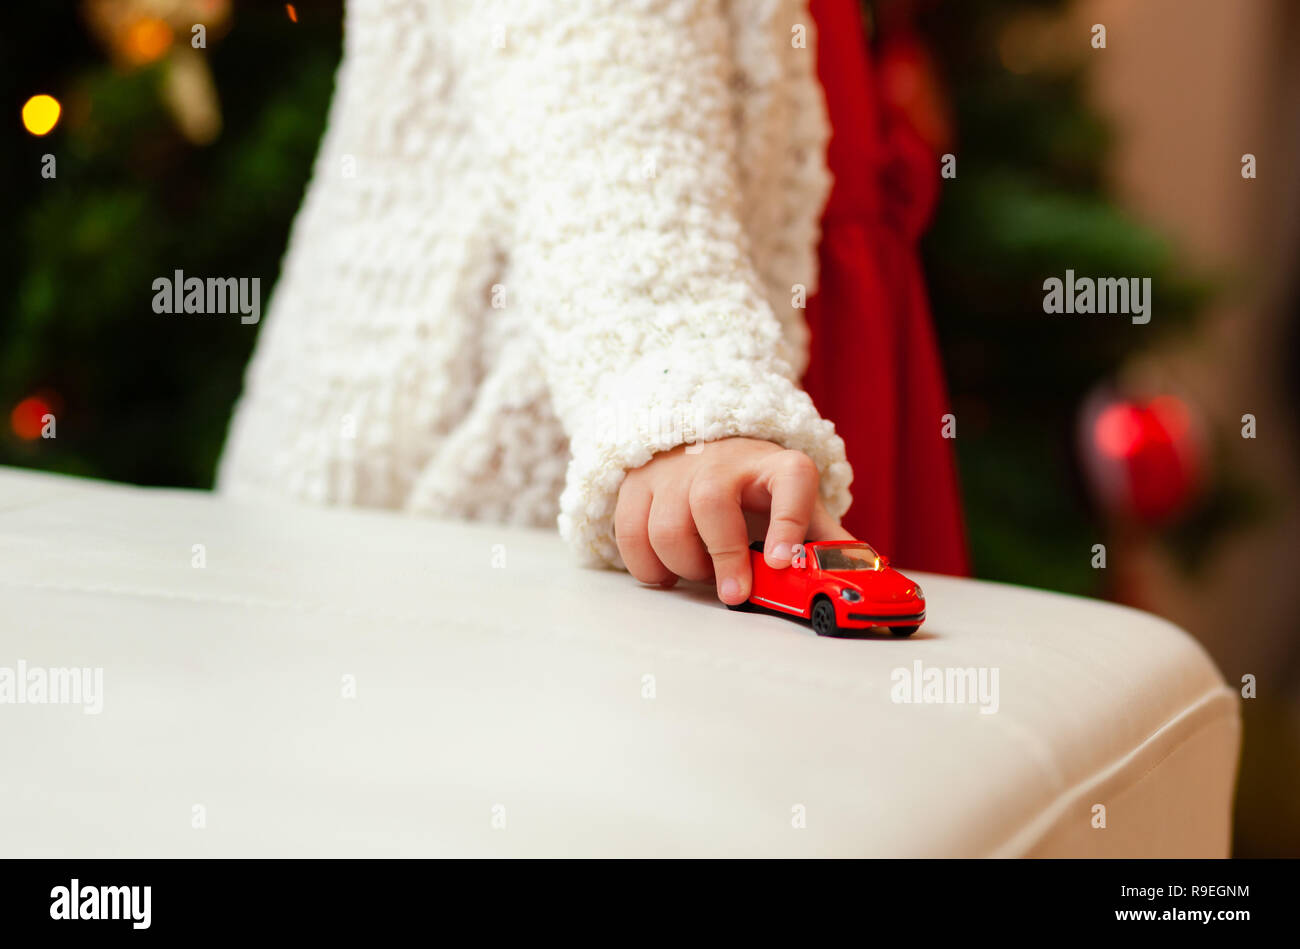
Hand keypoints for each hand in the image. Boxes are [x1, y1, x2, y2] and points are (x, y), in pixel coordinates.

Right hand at [615, 438, 852, 604]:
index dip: (789, 520)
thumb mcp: (796, 505)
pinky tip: (666, 572)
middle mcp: (724, 461)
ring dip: (684, 564)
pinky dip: (646, 565)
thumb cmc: (756, 490)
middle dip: (721, 555)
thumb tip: (864, 574)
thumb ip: (825, 540)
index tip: (782, 560)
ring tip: (701, 573)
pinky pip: (630, 532)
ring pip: (666, 524)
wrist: (704, 443)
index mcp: (775, 466)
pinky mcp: (639, 483)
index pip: (791, 480)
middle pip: (712, 500)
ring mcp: (676, 470)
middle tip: (733, 594)